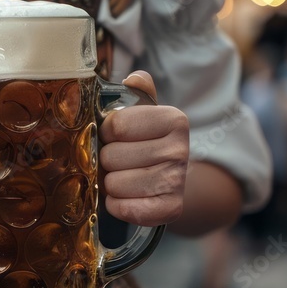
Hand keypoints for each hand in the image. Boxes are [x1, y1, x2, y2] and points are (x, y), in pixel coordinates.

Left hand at [99, 71, 188, 226]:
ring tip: (123, 178)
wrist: (169, 182)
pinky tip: (127, 197)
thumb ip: (137, 93)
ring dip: (110, 184)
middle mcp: (180, 150)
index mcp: (174, 119)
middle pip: (112, 156)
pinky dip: (117, 206)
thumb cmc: (145, 143)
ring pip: (115, 184)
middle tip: (118, 161)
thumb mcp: (143, 114)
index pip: (116, 124)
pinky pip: (125, 209)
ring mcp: (177, 181)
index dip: (106, 132)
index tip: (114, 136)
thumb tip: (135, 78)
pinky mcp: (171, 209)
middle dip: (107, 160)